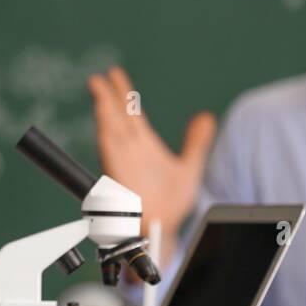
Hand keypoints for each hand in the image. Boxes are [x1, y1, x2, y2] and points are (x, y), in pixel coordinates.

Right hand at [87, 66, 215, 245]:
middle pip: (117, 116)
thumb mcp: (190, 167)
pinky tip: (105, 125)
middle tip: (99, 77)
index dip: (123, 93)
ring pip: (111, 131)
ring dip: (104, 112)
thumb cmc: (171, 204)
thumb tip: (206, 117)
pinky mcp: (120, 177)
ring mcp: (123, 163)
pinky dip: (106, 138)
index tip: (115, 74)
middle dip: (108, 96)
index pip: (130, 113)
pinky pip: (110, 155)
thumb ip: (196, 142)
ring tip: (98, 91)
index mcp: (143, 145)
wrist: (163, 231)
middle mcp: (130, 151)